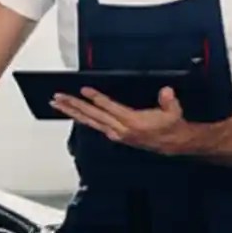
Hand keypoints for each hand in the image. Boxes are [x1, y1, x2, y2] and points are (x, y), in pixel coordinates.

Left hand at [51, 86, 189, 155]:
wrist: (173, 142)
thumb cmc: (170, 125)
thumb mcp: (173, 112)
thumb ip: (169, 101)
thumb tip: (166, 91)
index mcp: (132, 122)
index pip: (110, 108)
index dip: (97, 98)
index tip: (85, 90)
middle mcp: (120, 129)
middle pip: (93, 115)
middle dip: (74, 105)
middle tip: (58, 97)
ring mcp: (116, 133)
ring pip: (90, 121)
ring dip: (73, 112)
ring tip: (58, 104)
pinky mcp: (114, 135)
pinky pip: (94, 125)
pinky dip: (82, 118)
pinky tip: (73, 113)